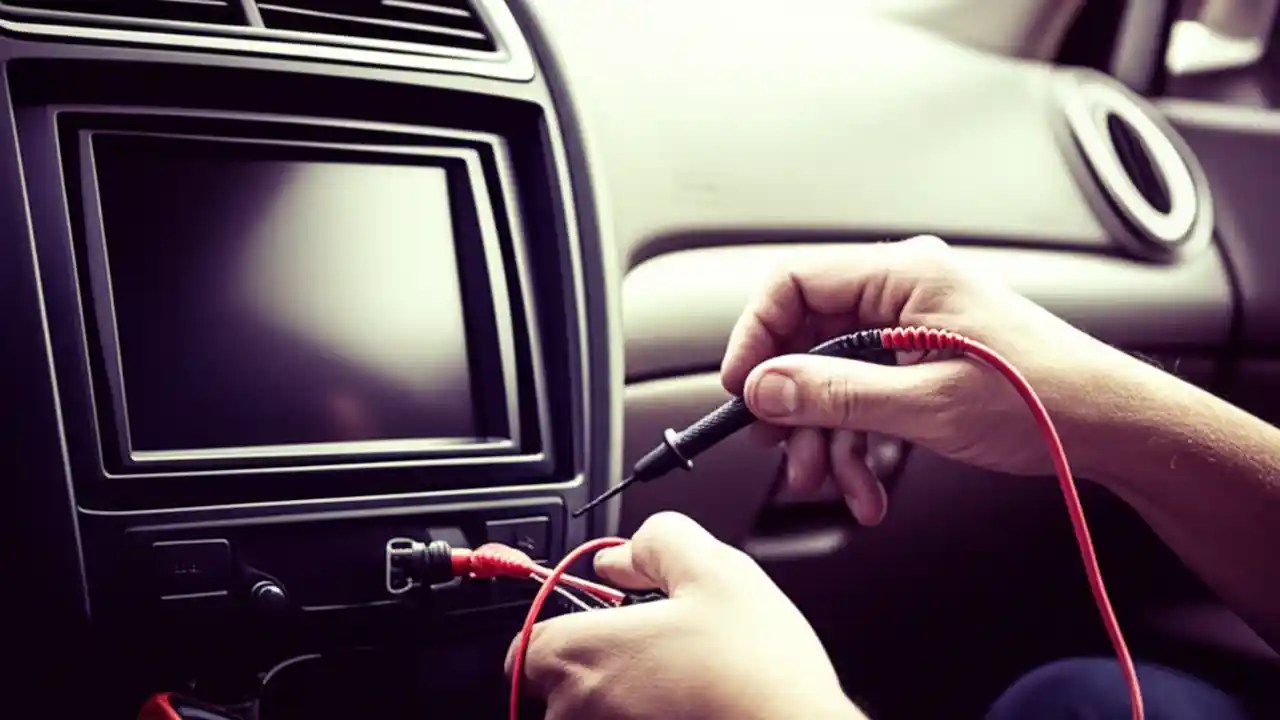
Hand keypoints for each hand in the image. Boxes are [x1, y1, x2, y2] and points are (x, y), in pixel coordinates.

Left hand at [507, 512, 865, 719]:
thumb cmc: (758, 671)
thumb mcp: (716, 570)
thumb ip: (657, 542)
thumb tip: (622, 558)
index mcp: (581, 657)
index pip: (527, 648)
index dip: (566, 626)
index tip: (607, 623)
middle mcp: (577, 715)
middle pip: (559, 688)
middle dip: (601, 667)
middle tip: (662, 652)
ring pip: (595, 717)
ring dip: (625, 702)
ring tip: (686, 686)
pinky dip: (647, 719)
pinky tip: (692, 710)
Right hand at [721, 236, 1151, 524]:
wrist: (1111, 427)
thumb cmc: (1044, 398)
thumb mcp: (926, 403)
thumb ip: (836, 393)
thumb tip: (766, 387)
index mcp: (904, 275)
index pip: (794, 284)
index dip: (756, 336)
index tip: (743, 389)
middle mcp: (903, 292)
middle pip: (809, 337)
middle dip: (796, 405)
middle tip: (784, 450)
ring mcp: (913, 326)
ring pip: (834, 376)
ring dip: (828, 437)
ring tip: (835, 484)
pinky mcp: (923, 360)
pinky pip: (866, 394)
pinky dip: (860, 442)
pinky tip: (869, 485)